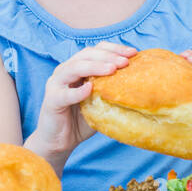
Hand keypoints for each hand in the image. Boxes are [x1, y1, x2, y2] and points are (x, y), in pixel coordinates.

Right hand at [28, 42, 136, 156]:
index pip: (96, 50)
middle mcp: (65, 71)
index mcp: (77, 67)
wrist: (61, 142)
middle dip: (108, 56)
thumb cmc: (82, 120)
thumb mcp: (100, 102)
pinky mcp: (51, 100)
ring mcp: (56, 84)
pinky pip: (65, 94)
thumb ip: (111, 90)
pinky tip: (90, 89)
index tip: (133, 53)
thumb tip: (140, 83)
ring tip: (112, 69)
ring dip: (95, 67)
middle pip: (86, 54)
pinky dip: (77, 91)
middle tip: (125, 62)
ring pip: (74, 68)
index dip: (114, 48)